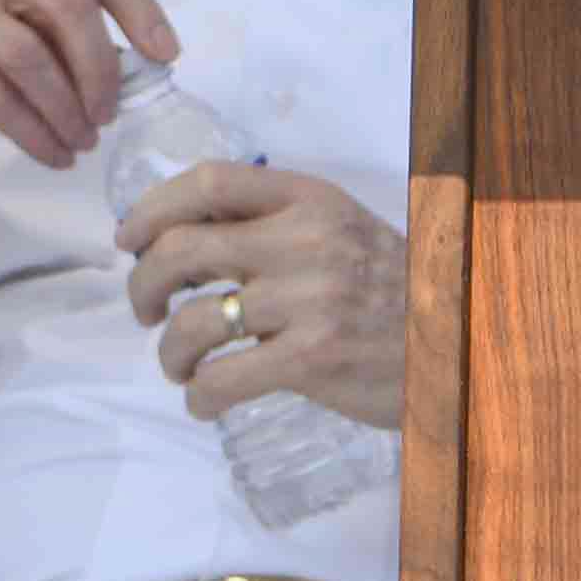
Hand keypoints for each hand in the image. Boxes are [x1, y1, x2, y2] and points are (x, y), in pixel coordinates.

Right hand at [0, 0, 180, 168]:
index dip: (138, 4)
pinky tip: (50, 152)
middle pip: (67, 1)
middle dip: (101, 63)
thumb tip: (122, 51)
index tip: (163, 52)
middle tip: (111, 110)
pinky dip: (29, 129)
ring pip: (28, 54)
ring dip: (66, 105)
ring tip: (84, 139)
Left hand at [120, 159, 406, 437]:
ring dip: (169, 353)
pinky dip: (197, 397)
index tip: (128, 239)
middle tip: (146, 311)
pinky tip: (206, 400)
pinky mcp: (312, 359)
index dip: (152, 207)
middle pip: (182, 248)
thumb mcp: (337, 231)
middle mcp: (307, 240)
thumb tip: (178, 239)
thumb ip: (272, 225)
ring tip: (181, 366)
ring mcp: (310, 300)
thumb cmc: (385, 290)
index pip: (211, 180)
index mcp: (310, 199)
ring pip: (192, 323)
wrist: (452, 341)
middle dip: (142, 285)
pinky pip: (221, 380)